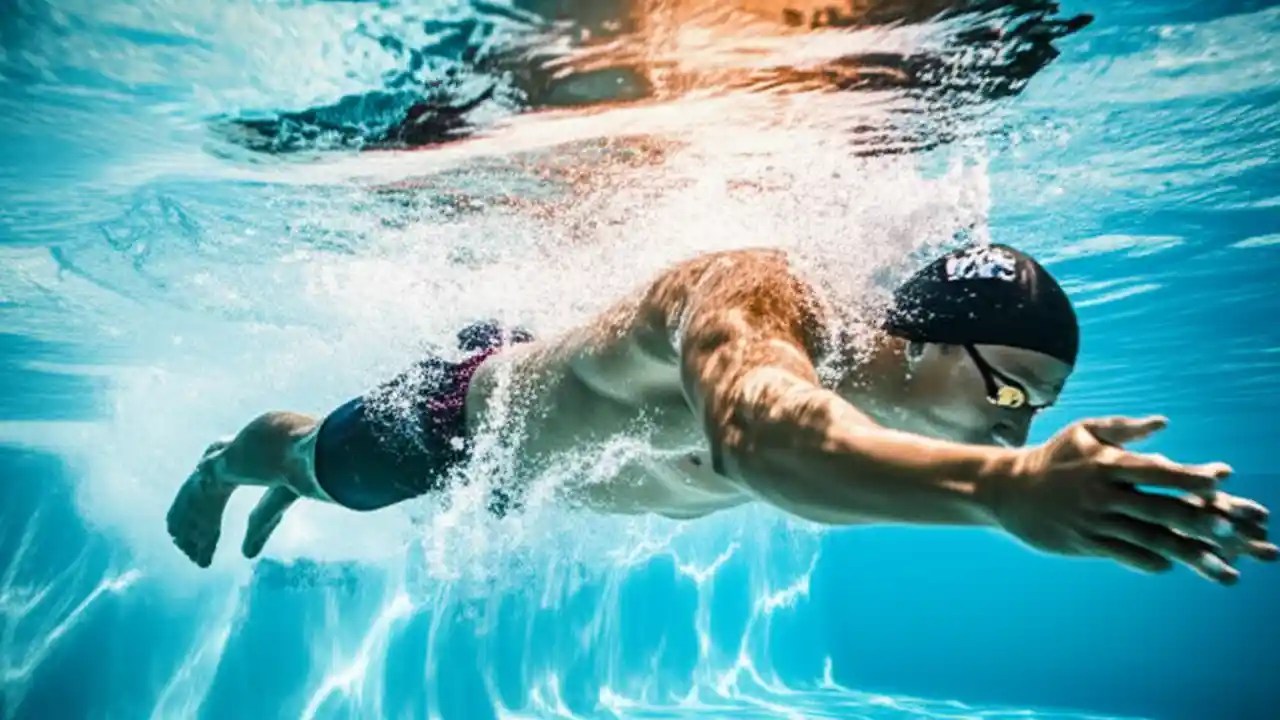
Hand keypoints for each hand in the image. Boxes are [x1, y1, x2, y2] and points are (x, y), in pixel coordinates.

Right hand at [993, 416, 1275, 583]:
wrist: (1007, 489)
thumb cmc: (1052, 457)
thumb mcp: (1084, 432)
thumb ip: (1125, 428)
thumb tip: (1164, 424)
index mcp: (1106, 465)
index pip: (1155, 471)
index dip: (1188, 476)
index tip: (1220, 479)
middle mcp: (1103, 495)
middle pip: (1158, 508)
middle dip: (1196, 518)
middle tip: (1230, 528)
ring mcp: (1094, 522)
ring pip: (1147, 538)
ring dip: (1184, 549)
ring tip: (1215, 560)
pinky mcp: (1085, 543)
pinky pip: (1125, 555)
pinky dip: (1151, 560)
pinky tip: (1170, 563)